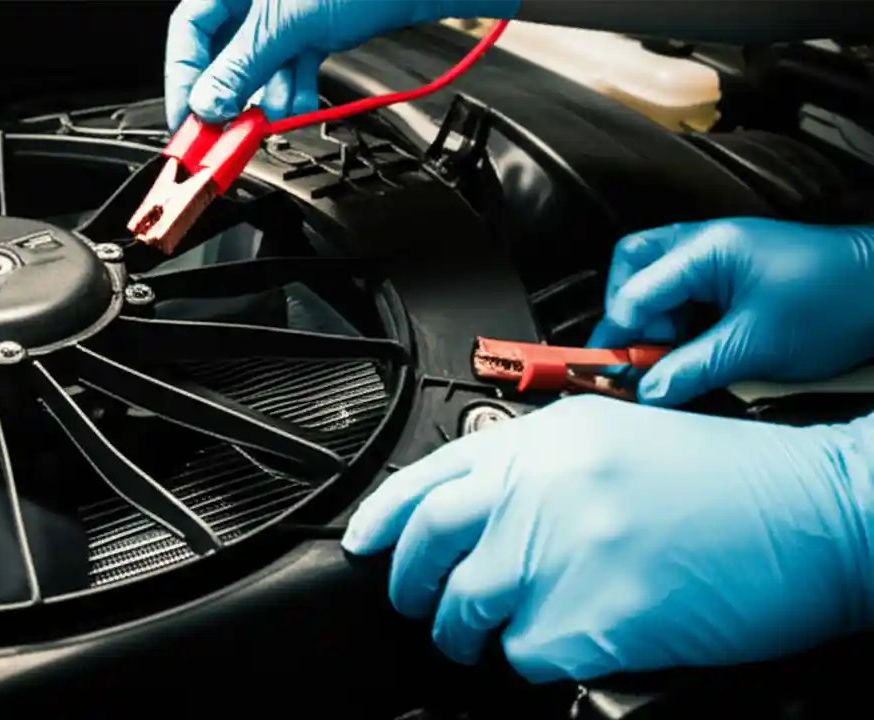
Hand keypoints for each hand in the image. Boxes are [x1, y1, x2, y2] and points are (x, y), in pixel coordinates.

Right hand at [164, 0, 518, 130]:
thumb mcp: (285, 26)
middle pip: (222, 54)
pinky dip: (291, 92)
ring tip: (268, 123)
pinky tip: (298, 107)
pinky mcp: (312, 29)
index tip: (187, 121)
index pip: (188, 33)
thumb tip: (207, 105)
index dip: (182, 79)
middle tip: (222, 135)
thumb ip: (240, 67)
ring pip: (257, 67)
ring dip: (262, 101)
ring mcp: (284, 13)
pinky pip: (288, 69)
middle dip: (228, 96)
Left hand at [341, 395, 873, 682]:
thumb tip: (473, 512)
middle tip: (418, 602)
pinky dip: (529, 658)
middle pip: (429, 543)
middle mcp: (543, 487)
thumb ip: (535, 467)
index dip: (381, 516)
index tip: (362, 543)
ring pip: (465, 608)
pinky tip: (560, 643)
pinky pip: (524, 654)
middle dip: (410, 583)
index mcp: (546, 439)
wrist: (815, 512)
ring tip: (486, 637)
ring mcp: (565, 551)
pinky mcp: (595, 616)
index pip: (427, 476)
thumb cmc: (728, 480)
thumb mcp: (614, 441)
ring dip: (465, 632)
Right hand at [588, 218, 873, 406]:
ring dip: (651, 316)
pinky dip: (675, 317)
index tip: (609, 374)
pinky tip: (690, 344)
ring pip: (653, 276)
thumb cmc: (835, 302)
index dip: (618, 338)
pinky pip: (682, 288)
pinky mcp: (732, 270)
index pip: (636, 294)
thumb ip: (693, 368)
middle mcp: (704, 243)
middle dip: (625, 312)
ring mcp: (718, 253)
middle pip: (631, 266)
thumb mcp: (756, 346)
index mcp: (706, 250)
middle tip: (638, 353)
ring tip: (670, 352)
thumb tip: (648, 392)